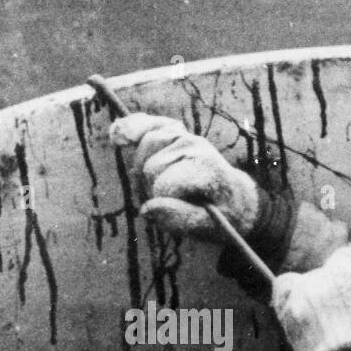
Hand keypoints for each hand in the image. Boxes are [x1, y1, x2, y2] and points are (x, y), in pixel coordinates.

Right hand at [110, 112, 260, 240]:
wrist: (234, 197)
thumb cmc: (220, 214)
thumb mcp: (206, 226)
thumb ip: (179, 219)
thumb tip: (146, 210)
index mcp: (206, 170)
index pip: (163, 184)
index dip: (162, 203)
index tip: (177, 211)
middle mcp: (196, 147)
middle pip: (150, 167)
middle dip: (151, 188)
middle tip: (168, 201)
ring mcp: (184, 136)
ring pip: (144, 147)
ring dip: (143, 169)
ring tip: (159, 185)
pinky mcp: (173, 131)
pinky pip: (145, 124)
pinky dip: (129, 128)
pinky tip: (116, 136)